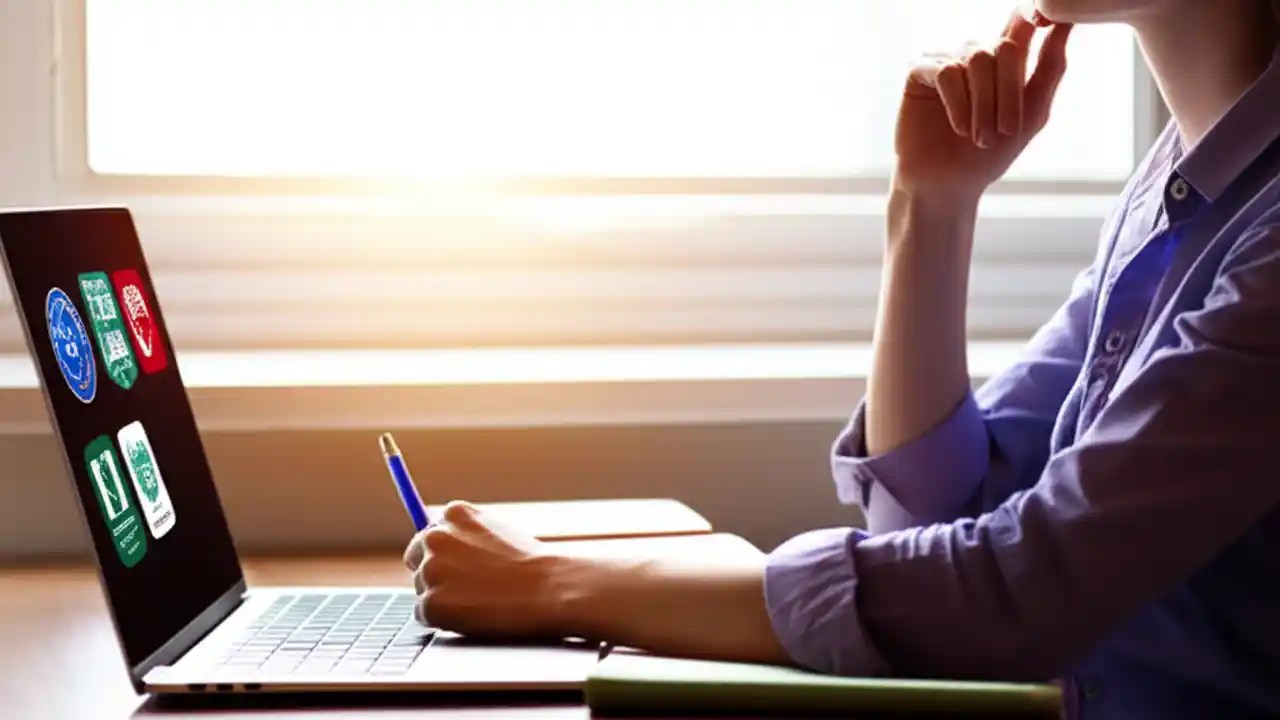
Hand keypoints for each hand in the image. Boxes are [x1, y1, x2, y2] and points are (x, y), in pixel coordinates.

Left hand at [402, 500, 566, 636]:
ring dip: (444, 597)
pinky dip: (444, 619)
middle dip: (436, 574)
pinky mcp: (432, 603)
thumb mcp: (498, 530)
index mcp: (454, 513)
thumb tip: (441, 548)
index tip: (464, 568)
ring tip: (481, 600)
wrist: (550, 589)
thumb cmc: (532, 564)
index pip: (429, 535)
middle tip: (469, 588)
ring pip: (422, 589)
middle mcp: (436, 537)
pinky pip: (425, 614)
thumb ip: (466, 535)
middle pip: (415, 559)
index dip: (446, 555)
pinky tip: (472, 614)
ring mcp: (431, 571)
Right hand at [893, 9, 1071, 198]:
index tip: (1045, 22)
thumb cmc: (988, 155)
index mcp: (1005, 62)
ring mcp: (947, 60)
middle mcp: (976, 55)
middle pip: (1005, 47)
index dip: (1034, 17)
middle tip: (1005, 131)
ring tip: (980, 138)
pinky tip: (958, 127)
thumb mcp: (1032, 114)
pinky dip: (957, 104)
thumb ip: (1050, 68)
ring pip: (978, 59)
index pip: (1023, 23)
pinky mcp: (920, 72)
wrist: (947, 186)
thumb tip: (1066, 24)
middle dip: (1010, 92)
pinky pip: (946, 72)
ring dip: (984, 104)